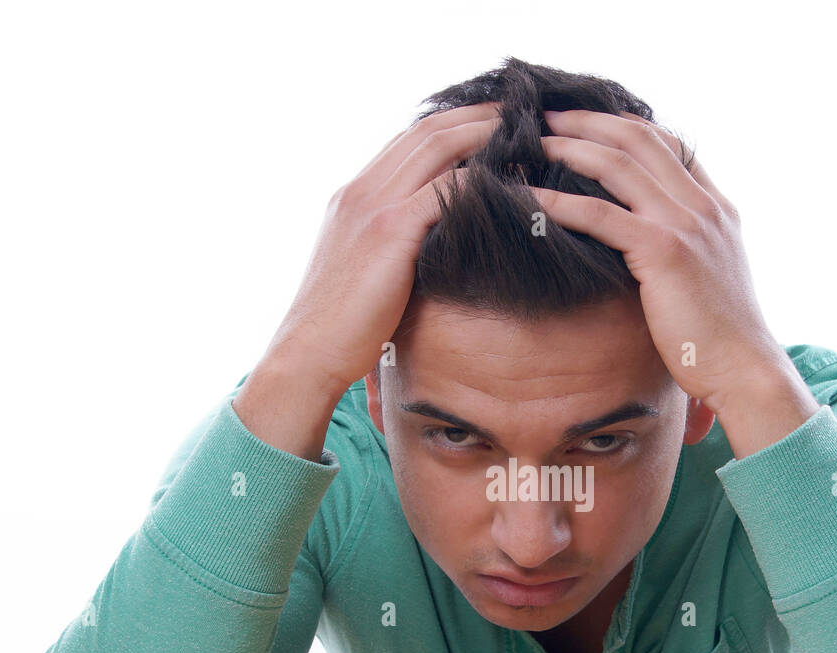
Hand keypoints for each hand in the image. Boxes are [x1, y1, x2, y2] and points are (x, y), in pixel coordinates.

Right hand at [271, 101, 503, 393]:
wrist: (308, 353)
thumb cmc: (340, 329)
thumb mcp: (364, 273)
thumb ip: (394, 247)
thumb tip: (437, 250)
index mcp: (354, 196)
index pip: (408, 140)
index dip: (453, 125)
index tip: (491, 123)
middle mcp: (361, 191)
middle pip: (428, 131)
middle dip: (477, 117)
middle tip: (522, 115)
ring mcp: (373, 206)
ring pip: (439, 147)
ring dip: (486, 137)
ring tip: (527, 137)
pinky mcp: (390, 232)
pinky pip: (447, 191)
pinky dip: (484, 183)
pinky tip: (515, 186)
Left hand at [527, 109, 810, 418]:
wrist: (744, 369)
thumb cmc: (720, 339)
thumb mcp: (710, 279)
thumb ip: (688, 249)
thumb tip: (647, 250)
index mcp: (716, 207)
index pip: (669, 144)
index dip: (625, 125)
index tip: (586, 121)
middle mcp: (703, 205)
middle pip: (639, 138)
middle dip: (587, 121)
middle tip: (546, 116)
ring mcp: (684, 224)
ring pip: (616, 166)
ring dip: (568, 148)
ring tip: (531, 145)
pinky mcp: (662, 251)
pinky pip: (600, 215)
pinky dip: (559, 202)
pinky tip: (528, 199)